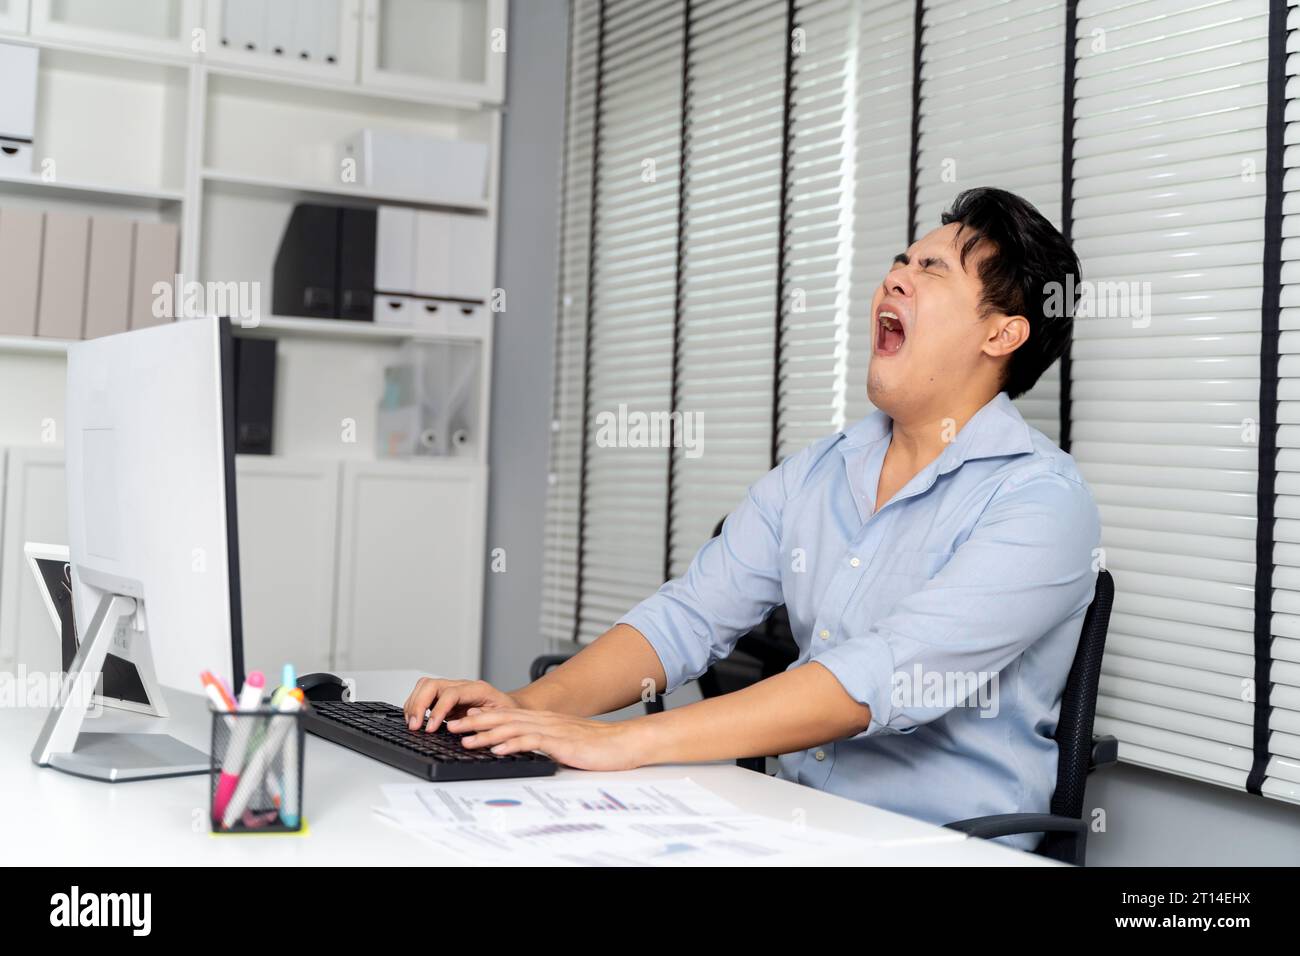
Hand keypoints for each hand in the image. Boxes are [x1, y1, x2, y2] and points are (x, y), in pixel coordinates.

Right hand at [403, 677, 519, 731]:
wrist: (511, 707)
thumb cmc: (508, 714)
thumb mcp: (502, 720)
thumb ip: (483, 721)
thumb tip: (460, 726)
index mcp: (477, 690)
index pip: (450, 694)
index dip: (438, 710)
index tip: (431, 728)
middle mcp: (462, 686)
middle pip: (432, 685)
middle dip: (419, 705)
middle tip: (415, 726)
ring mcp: (452, 689)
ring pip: (425, 686)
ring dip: (414, 704)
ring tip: (412, 724)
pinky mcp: (445, 696)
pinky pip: (424, 694)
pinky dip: (416, 705)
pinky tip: (416, 719)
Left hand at [448, 708, 649, 770]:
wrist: (623, 743)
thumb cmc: (598, 746)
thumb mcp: (565, 742)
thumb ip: (546, 742)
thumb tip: (525, 748)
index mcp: (544, 721)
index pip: (507, 716)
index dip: (482, 717)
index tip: (461, 720)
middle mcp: (545, 722)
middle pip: (503, 718)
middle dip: (475, 721)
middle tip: (451, 725)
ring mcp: (552, 730)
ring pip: (512, 727)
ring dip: (486, 733)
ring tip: (465, 738)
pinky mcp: (560, 742)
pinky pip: (532, 741)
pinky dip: (512, 743)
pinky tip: (497, 748)